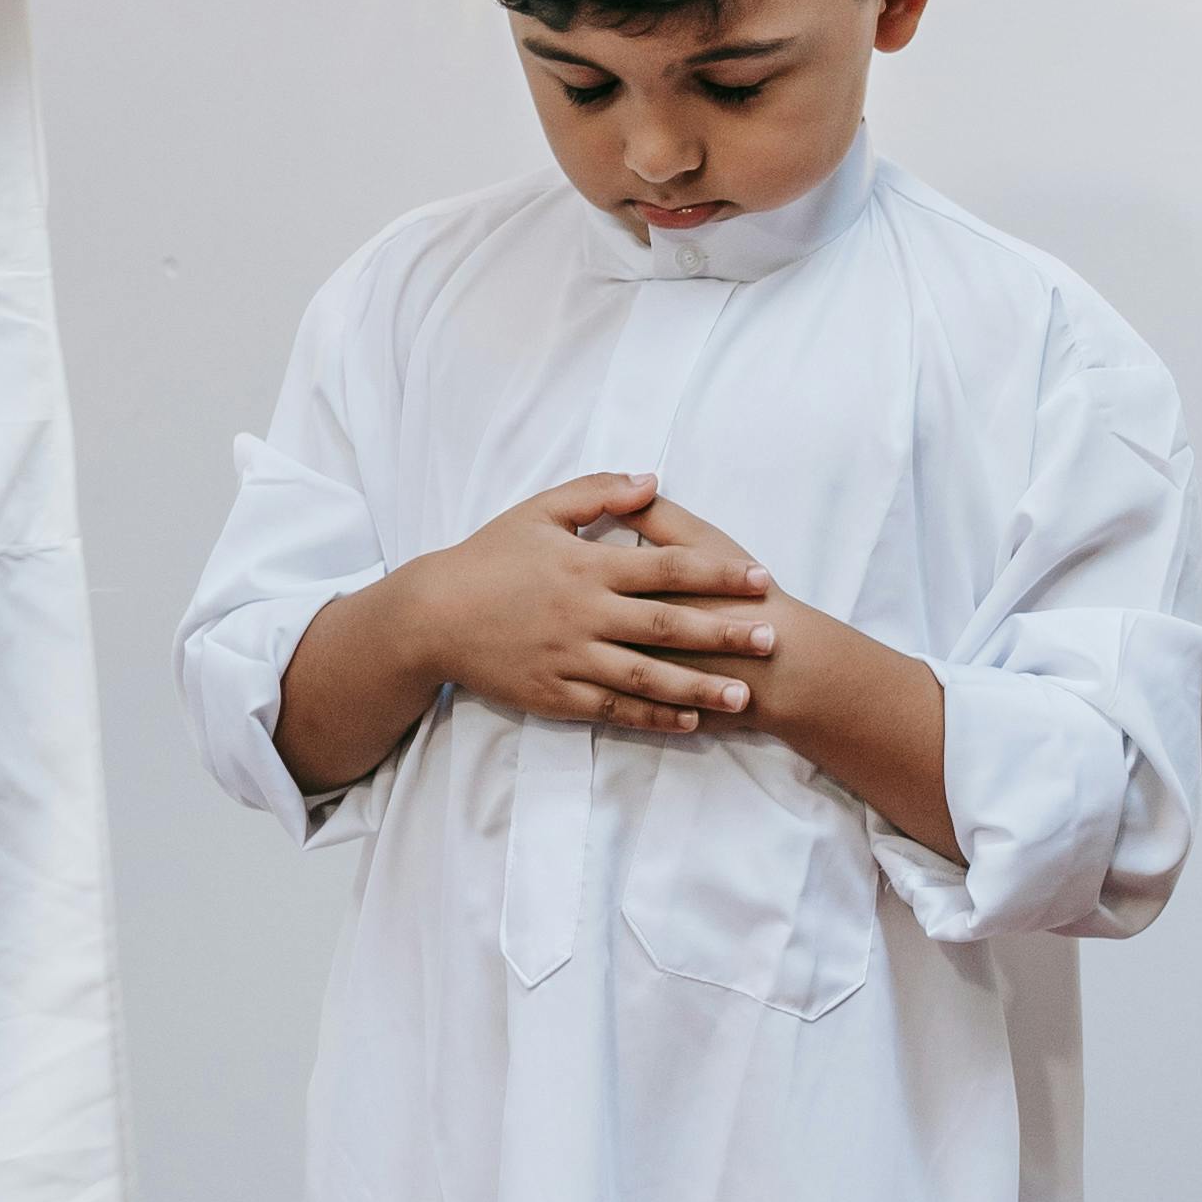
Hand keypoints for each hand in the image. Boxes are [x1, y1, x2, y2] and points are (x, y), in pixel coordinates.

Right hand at [418, 471, 780, 741]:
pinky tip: (688, 721)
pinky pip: (613, 710)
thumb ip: (598, 492)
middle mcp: (584, 614)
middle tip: (771, 640)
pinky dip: (652, 717)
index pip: (666, 568)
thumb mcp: (539, 511)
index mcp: (586, 565)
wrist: (431, 615)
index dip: (717, 574)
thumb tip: (652, 479)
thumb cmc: (488, 557)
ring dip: (699, 687)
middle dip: (724, 634)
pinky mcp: (554, 694)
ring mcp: (570, 659)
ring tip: (743, 696)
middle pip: (667, 625)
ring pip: (646, 677)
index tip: (760, 580)